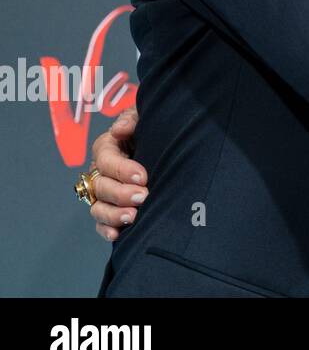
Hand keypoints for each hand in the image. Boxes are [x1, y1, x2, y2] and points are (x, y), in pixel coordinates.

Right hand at [88, 107, 147, 242]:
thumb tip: (119, 130)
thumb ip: (132, 117)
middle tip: (143, 196)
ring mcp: (105, 193)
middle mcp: (102, 171)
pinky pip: (101, 223)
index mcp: (108, 147)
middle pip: (101, 186)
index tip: (142, 176)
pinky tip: (117, 234)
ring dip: (113, 214)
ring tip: (132, 216)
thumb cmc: (156, 128)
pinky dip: (107, 230)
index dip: (121, 169)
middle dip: (121, 193)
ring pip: (98, 207)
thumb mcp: (145, 115)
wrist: (170, 145)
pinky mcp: (111, 209)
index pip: (106, 159)